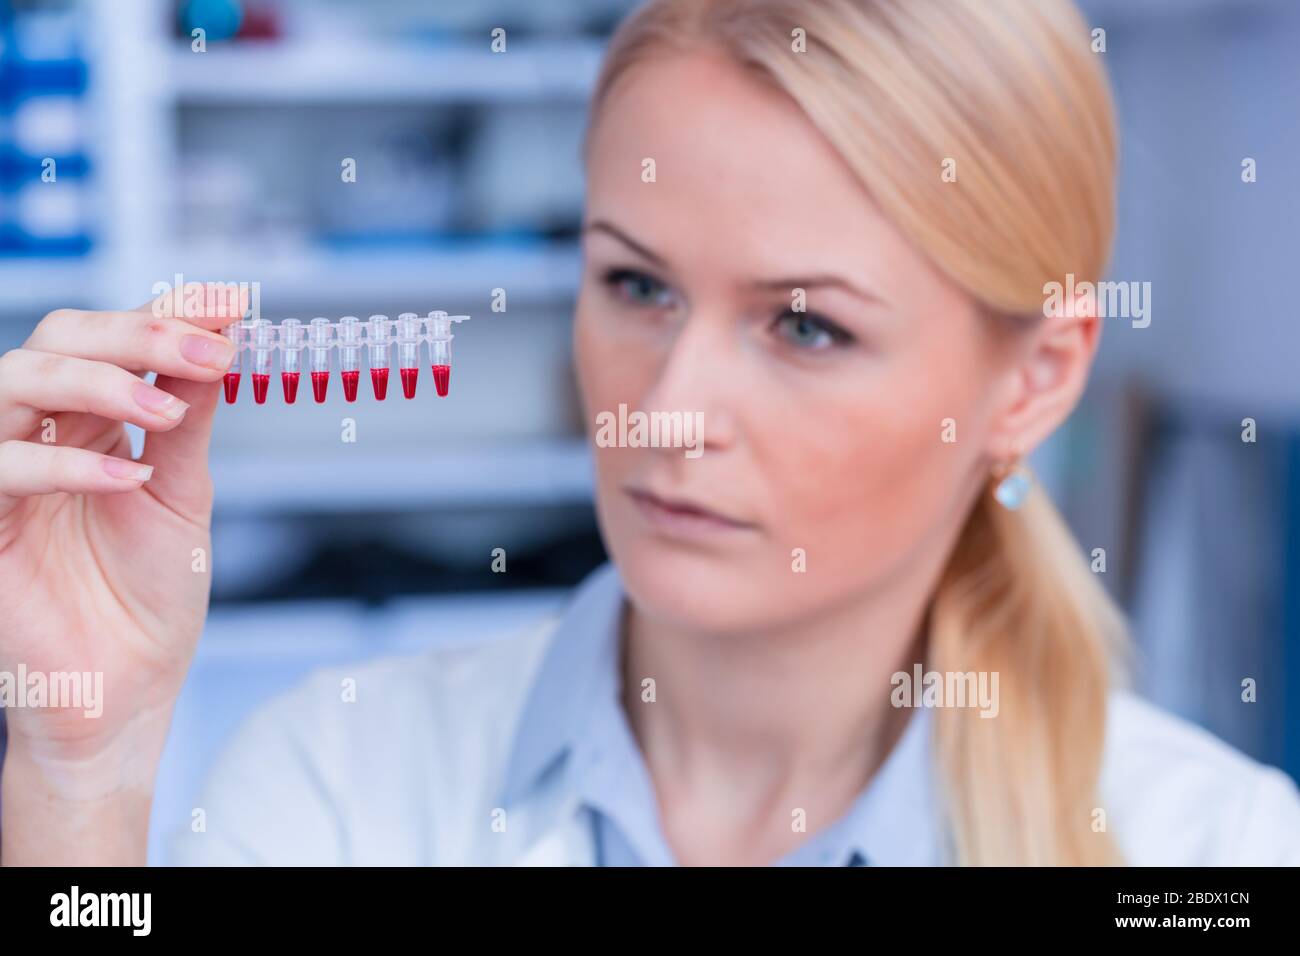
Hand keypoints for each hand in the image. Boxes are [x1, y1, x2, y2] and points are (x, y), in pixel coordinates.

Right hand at [0, 284, 241, 764]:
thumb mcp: (184, 494)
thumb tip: (222, 341)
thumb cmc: (151, 595)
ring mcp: (9, 475)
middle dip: (135, 333)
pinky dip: (67, 465)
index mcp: (93, 421)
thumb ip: (190, 420)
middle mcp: (46, 434)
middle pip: (60, 339)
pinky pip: (2, 469)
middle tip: (208, 352)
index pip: (115, 337)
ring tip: (166, 412)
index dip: (167, 310)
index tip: (229, 303)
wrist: (129, 686)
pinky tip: (129, 478)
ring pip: (15, 383)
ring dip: (98, 383)